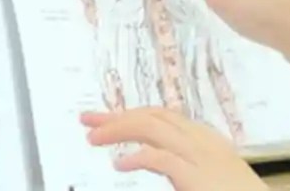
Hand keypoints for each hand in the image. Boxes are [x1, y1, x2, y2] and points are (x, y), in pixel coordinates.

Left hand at [81, 107, 266, 190]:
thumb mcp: (203, 171)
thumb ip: (179, 162)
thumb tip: (148, 156)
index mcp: (202, 138)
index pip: (160, 116)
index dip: (129, 114)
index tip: (103, 119)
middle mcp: (200, 140)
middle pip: (152, 116)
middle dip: (117, 116)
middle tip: (86, 120)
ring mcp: (200, 155)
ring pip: (153, 129)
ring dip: (120, 130)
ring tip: (94, 138)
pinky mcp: (197, 174)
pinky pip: (161, 158)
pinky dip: (137, 158)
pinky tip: (119, 165)